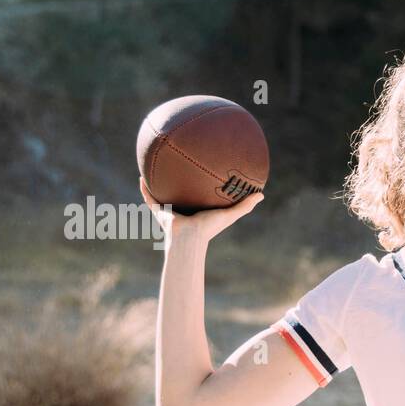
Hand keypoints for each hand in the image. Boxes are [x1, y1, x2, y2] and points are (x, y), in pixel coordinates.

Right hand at [140, 177, 263, 243]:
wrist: (189, 238)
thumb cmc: (209, 228)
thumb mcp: (229, 214)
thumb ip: (245, 205)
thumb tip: (262, 194)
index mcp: (199, 210)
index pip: (201, 197)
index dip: (202, 188)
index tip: (204, 175)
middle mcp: (184, 209)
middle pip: (181, 194)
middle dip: (180, 184)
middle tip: (181, 168)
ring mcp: (170, 210)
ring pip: (163, 194)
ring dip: (160, 184)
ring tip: (157, 167)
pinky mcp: (159, 210)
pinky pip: (150, 198)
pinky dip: (145, 188)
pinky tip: (142, 175)